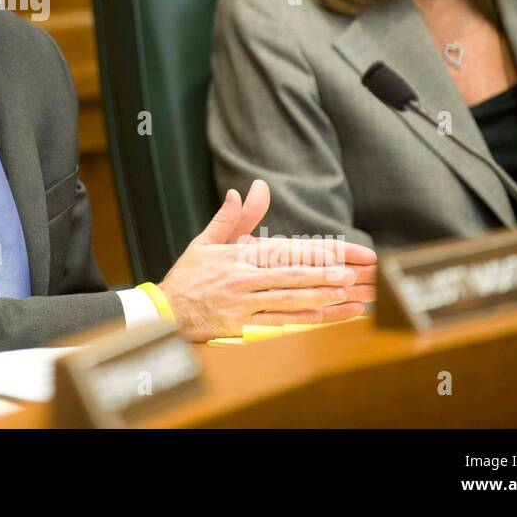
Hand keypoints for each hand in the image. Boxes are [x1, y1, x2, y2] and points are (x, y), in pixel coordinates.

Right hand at [157, 179, 377, 340]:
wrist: (165, 312)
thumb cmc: (188, 276)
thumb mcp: (206, 241)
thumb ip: (231, 216)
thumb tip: (247, 190)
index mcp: (236, 256)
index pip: (280, 251)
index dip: (309, 252)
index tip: (335, 253)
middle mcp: (242, 279)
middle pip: (290, 276)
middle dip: (323, 276)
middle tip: (351, 276)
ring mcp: (243, 304)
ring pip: (289, 300)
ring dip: (320, 298)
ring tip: (347, 297)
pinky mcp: (242, 326)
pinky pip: (279, 323)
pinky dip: (304, 321)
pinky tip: (324, 317)